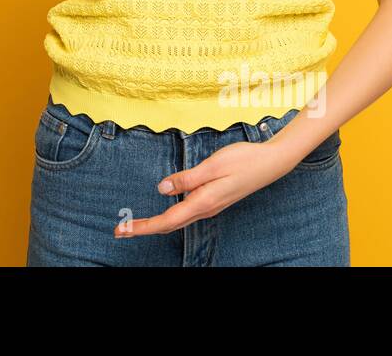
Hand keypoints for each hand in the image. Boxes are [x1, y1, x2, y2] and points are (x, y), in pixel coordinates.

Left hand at [114, 138, 295, 237]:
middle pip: (169, 225)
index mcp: (203, 201)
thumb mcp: (212, 165)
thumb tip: (162, 189)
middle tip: (120, 231)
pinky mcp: (212, 200)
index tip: (122, 230)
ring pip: (177, 221)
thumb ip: (187, 178)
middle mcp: (205, 209)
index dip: (143, 227)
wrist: (271, 163)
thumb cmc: (243, 160)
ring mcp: (210, 206)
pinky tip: (161, 214)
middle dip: (143, 229)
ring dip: (154, 224)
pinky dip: (168, 217)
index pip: (167, 220)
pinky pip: (186, 214)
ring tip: (133, 225)